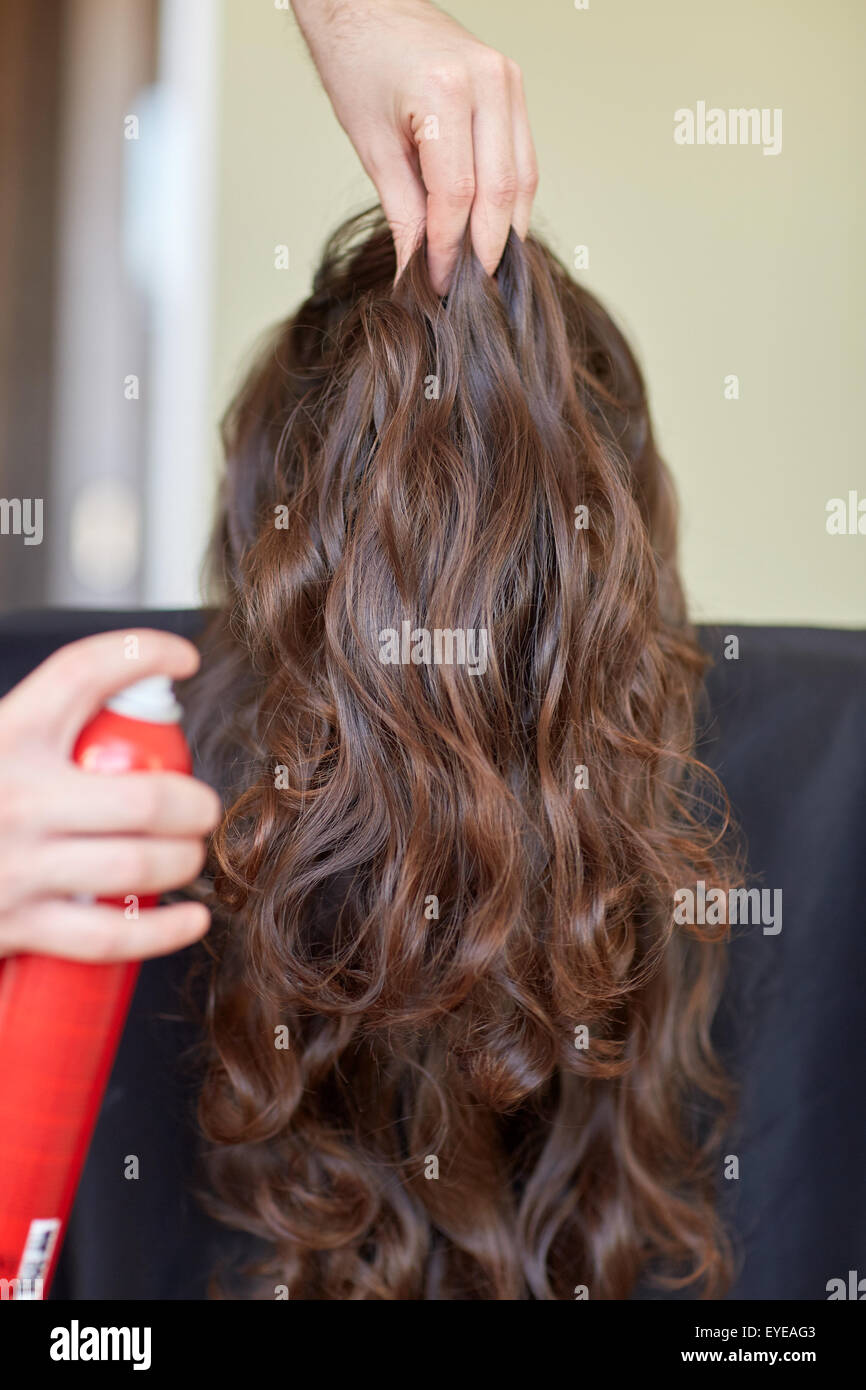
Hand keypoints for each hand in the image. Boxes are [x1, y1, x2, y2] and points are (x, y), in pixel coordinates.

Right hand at [0, 630, 220, 961]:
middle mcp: (13, 796)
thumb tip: (120, 695)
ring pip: (137, 863)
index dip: (141, 653)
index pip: (82, 672)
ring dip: (184, 860)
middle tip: (200, 807)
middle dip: (194, 803)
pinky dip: (164, 929)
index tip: (182, 658)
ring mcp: (15, 865)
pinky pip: (109, 933)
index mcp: (5, 736)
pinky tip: (190, 917)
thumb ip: (30, 725)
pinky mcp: (15, 925)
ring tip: (189, 855)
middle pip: (144, 796)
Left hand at [291, 0, 537, 291]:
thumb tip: (418, 272)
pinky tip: (494, 231)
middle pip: (499, 193)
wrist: (367, 4)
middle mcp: (486, 82)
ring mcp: (507, 80)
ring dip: (506, 232)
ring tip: (484, 271)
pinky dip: (511, 200)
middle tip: (470, 292)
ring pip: (522, 180)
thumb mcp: (372, 147)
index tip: (441, 285)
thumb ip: (403, 214)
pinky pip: (523, 158)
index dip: (451, 250)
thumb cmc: (358, 63)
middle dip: (485, 251)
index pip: (457, 196)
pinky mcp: (513, 85)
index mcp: (443, 93)